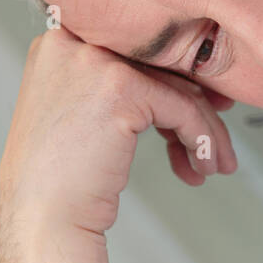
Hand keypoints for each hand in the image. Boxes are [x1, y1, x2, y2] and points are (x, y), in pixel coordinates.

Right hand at [0, 26, 237, 261]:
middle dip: (199, 107)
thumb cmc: (62, 181)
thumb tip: (184, 86)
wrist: (45, 218)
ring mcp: (95, 62)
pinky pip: (183, 108)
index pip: (138, 54)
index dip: (175, 81)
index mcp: (61, 45)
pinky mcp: (120, 88)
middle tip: (217, 139)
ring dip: (206, 131)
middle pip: (160, 67)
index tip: (205, 108)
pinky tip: (201, 166)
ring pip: (178, 88)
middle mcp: (73, 43)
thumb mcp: (86, 118)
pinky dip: (201, 139)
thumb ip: (123, 92)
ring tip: (212, 164)